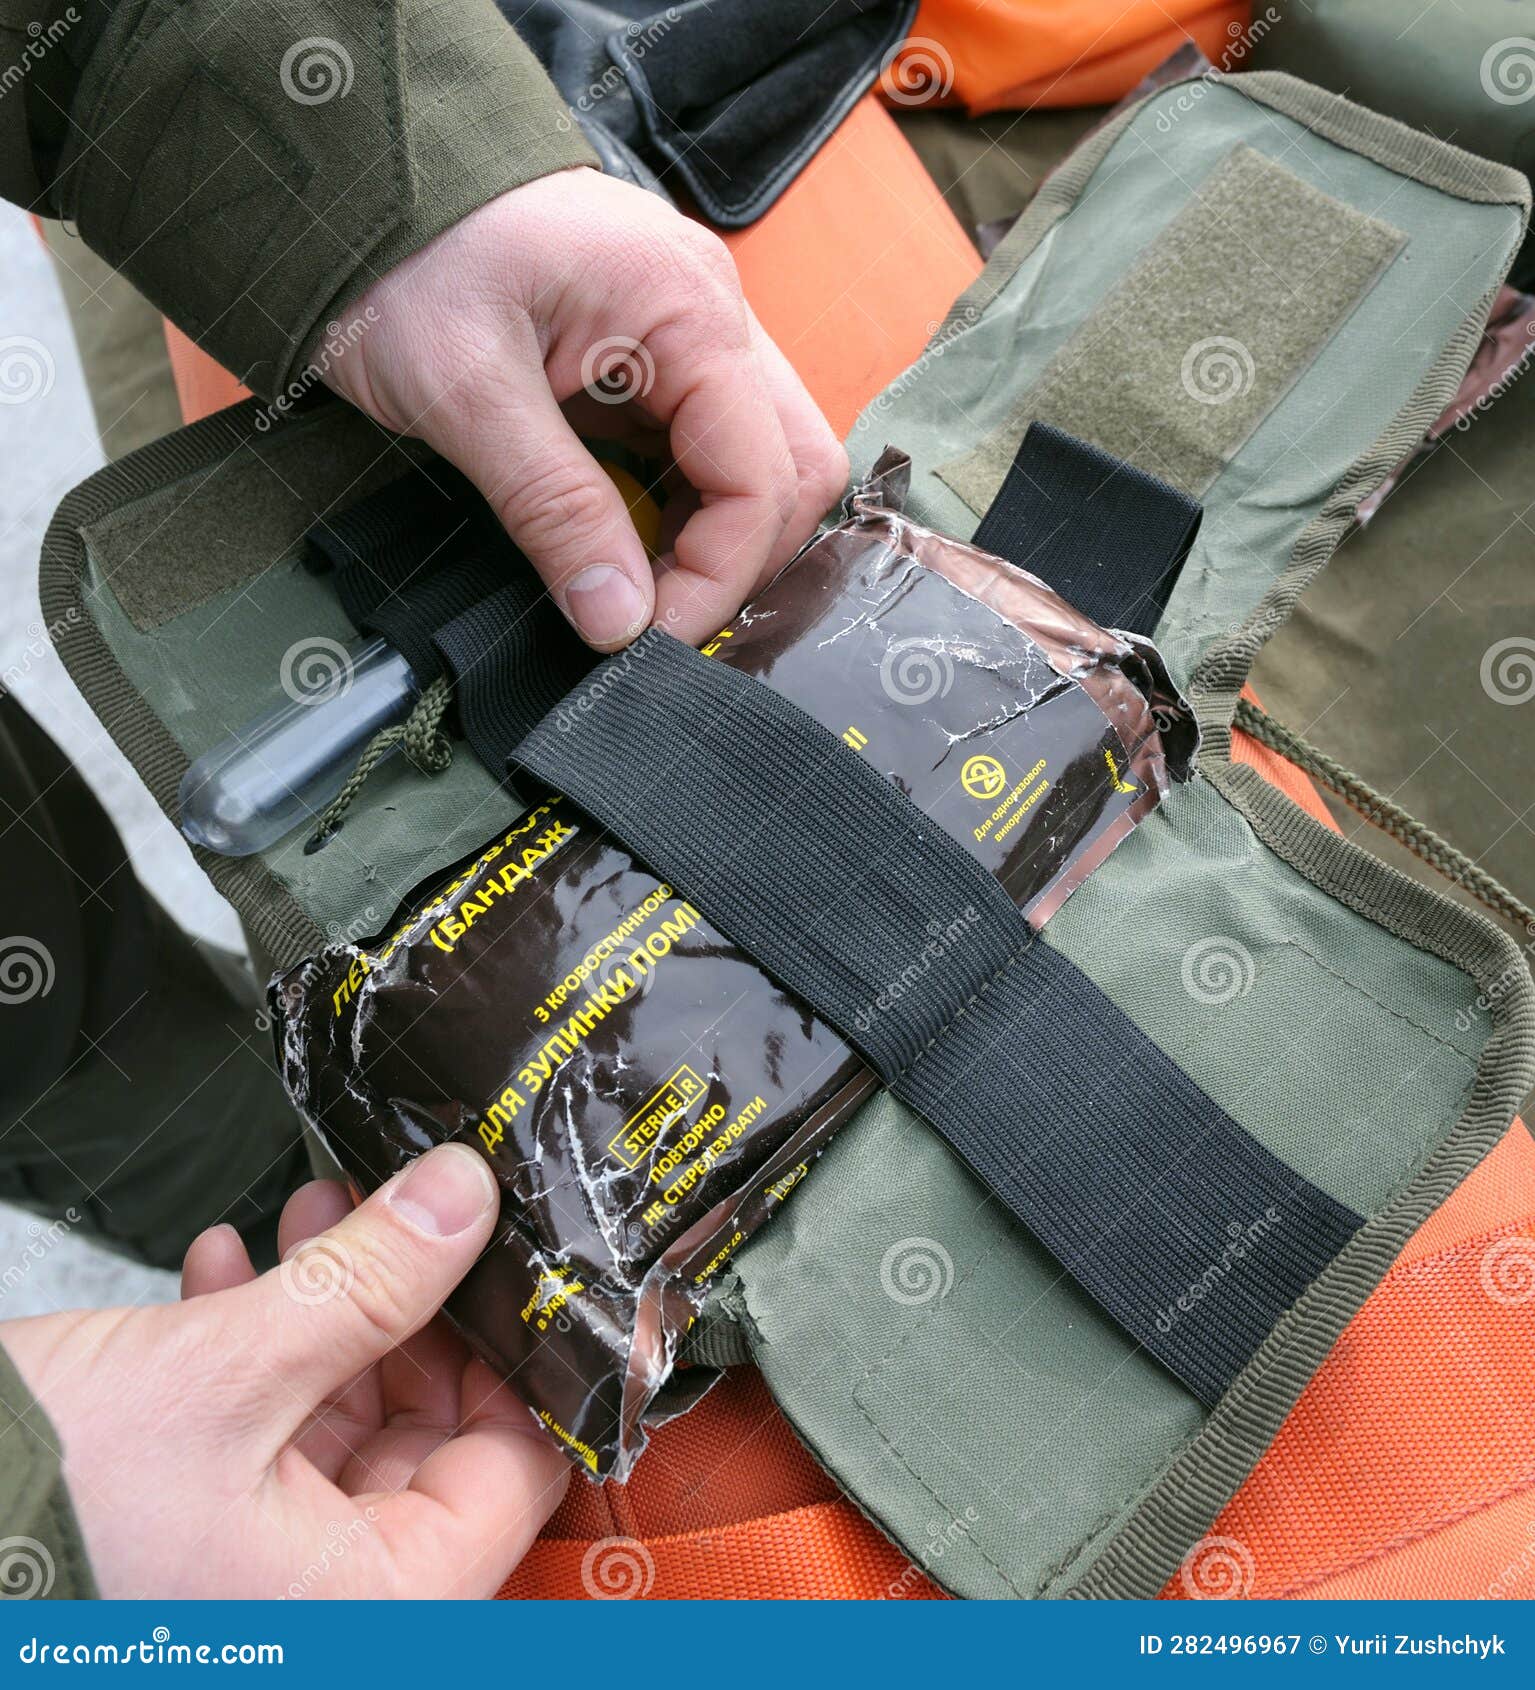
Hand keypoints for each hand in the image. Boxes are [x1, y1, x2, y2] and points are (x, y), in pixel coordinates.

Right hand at [1, 1145, 567, 1598]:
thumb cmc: (33, 1514)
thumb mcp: (228, 1374)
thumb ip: (370, 1284)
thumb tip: (466, 1200)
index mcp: (373, 1609)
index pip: (517, 1475)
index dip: (521, 1354)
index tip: (515, 1258)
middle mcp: (327, 1611)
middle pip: (434, 1439)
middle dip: (410, 1308)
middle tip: (403, 1214)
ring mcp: (260, 1579)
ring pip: (346, 1422)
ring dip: (332, 1311)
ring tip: (312, 1217)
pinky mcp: (197, 1539)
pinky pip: (267, 1435)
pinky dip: (257, 1347)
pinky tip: (223, 1268)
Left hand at [323, 166, 847, 650]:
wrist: (358, 177)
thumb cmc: (406, 255)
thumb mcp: (466, 393)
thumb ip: (554, 509)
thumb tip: (619, 623)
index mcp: (688, 310)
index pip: (763, 480)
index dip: (716, 578)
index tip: (645, 639)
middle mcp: (715, 315)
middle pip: (792, 472)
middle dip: (738, 562)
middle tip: (655, 620)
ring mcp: (692, 332)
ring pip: (760, 465)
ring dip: (714, 539)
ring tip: (635, 584)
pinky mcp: (658, 354)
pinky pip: (707, 449)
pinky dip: (682, 509)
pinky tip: (625, 537)